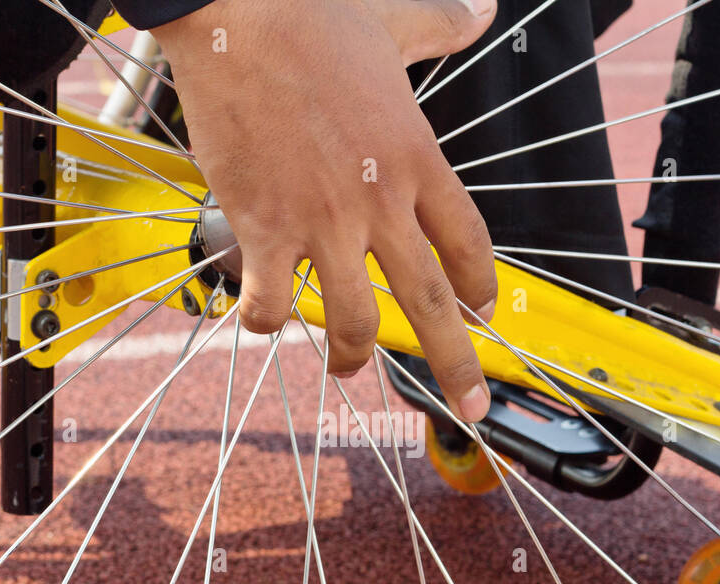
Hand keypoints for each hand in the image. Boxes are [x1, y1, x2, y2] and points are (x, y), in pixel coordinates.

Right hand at [156, 0, 498, 421]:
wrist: (238, 11)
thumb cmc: (311, 13)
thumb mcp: (394, 21)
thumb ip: (440, 25)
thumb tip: (480, 10)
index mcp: (419, 158)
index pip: (468, 245)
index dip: (480, 289)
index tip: (481, 313)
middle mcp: (381, 202)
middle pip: (432, 305)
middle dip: (457, 367)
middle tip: (472, 408)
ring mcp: (324, 222)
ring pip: (354, 320)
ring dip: (351, 354)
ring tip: (344, 366)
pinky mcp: (266, 228)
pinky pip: (272, 303)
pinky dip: (267, 321)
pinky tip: (262, 319)